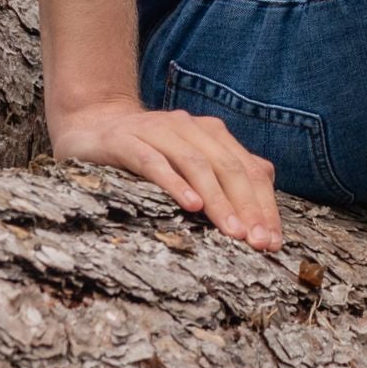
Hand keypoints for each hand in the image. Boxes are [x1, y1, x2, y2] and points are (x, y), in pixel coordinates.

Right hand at [49, 97, 282, 250]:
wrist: (92, 124)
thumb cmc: (148, 150)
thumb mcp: (190, 158)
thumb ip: (224, 171)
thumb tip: (265, 193)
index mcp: (211, 134)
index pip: (249, 170)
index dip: (265, 206)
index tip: (274, 242)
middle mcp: (190, 128)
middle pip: (228, 168)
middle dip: (248, 207)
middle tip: (258, 243)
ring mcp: (158, 131)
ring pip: (197, 165)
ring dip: (218, 200)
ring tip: (233, 231)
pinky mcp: (126, 141)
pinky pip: (154, 163)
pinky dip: (175, 183)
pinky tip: (190, 205)